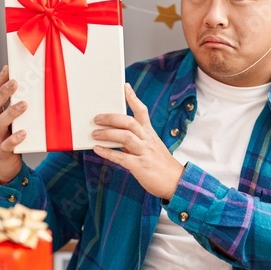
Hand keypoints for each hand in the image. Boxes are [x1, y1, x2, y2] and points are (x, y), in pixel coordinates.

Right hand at [0, 65, 26, 183]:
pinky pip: (6, 145)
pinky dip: (14, 139)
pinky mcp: (2, 152)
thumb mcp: (7, 121)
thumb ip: (13, 106)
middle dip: (4, 93)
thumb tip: (27, 87)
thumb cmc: (5, 139)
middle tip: (15, 83)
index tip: (8, 69)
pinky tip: (23, 133)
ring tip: (23, 105)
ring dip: (11, 113)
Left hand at [92, 83, 184, 200]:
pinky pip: (121, 157)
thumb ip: (134, 140)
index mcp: (150, 133)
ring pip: (125, 137)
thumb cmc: (160, 164)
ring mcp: (144, 152)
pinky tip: (97, 150)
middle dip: (111, 118)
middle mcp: (147, 140)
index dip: (132, 98)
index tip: (124, 86)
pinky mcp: (140, 166)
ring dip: (107, 134)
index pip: (142, 111)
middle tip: (97, 118)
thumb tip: (114, 135)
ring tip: (94, 134)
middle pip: (129, 122)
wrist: (176, 182)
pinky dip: (107, 153)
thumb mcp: (150, 147)